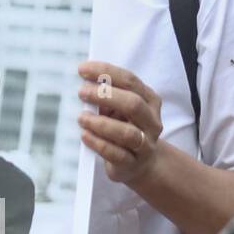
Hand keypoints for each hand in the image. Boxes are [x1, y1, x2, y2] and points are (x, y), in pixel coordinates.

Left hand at [77, 60, 162, 184]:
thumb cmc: (124, 128)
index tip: (82, 69)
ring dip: (101, 123)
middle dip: (105, 96)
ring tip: (81, 118)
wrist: (140, 164)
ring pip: (128, 133)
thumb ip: (107, 96)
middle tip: (81, 92)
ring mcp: (145, 144)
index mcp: (149, 101)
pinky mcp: (133, 163)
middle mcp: (151, 122)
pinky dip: (99, 143)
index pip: (130, 81)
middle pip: (133, 104)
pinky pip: (117, 154)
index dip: (106, 73)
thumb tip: (84, 83)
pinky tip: (84, 136)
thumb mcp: (119, 109)